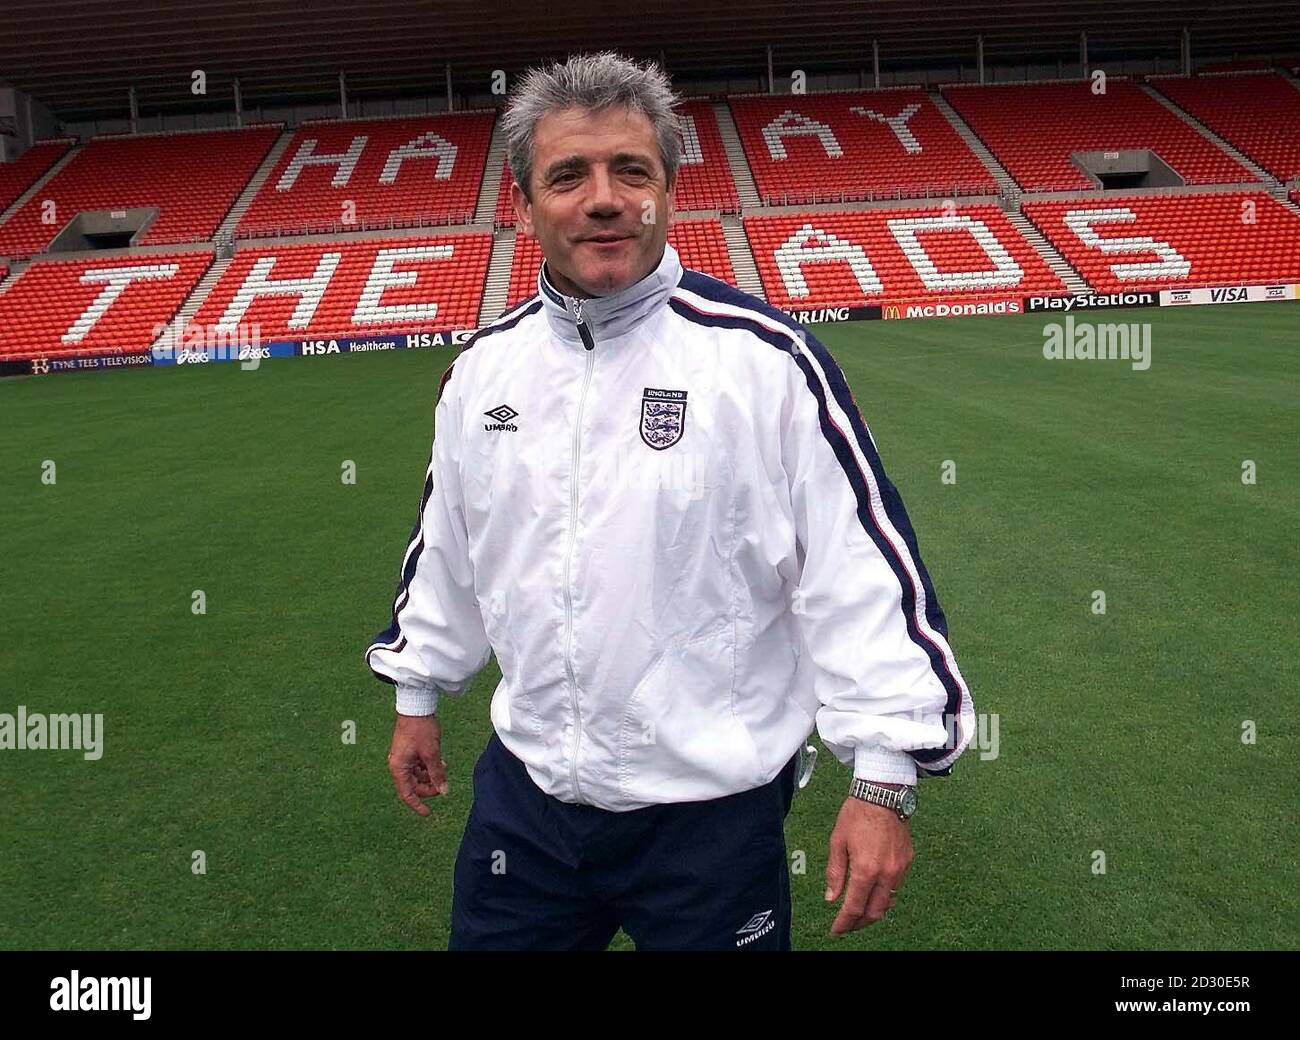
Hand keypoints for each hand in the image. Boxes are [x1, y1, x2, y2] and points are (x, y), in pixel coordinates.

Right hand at [388, 713, 448, 816]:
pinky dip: (429, 767)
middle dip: (429, 787)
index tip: (429, 813)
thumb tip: (444, 791)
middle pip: (413, 785)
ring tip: (443, 767)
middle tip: (443, 784)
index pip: (407, 794)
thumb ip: (437, 774)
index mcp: (399, 768)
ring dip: (430, 775)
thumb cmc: (421, 730)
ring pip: (418, 776)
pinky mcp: (409, 751)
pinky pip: (419, 766)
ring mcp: (403, 758)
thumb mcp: (432, 754)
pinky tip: (440, 763)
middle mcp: (398, 765)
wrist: (416, 707)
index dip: (418, 805)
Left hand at [824, 796, 913, 934]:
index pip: (855, 907)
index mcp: (866, 870)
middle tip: (847, 925)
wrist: (883, 793)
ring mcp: (900, 869)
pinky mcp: (908, 861)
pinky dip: (884, 896)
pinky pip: (896, 887)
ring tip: (859, 912)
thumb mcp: (837, 842)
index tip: (836, 930)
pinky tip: (873, 892)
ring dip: (873, 911)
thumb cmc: (857, 814)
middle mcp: (887, 874)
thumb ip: (835, 873)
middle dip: (860, 923)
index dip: (844, 923)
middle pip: (875, 912)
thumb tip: (832, 898)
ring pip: (888, 902)